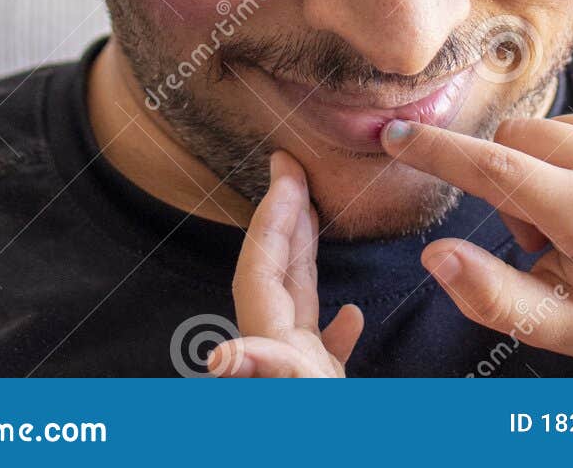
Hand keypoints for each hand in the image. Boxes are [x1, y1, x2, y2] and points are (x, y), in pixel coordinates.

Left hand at [207, 150, 363, 377]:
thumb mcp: (303, 405)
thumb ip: (266, 371)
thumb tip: (221, 355)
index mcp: (275, 359)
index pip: (261, 273)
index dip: (271, 219)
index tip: (284, 169)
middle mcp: (280, 365)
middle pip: (274, 280)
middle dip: (282, 220)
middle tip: (292, 167)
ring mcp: (301, 381)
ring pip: (296, 309)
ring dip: (303, 261)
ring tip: (313, 216)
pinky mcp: (323, 398)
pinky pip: (322, 355)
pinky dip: (333, 329)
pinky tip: (351, 314)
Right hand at [380, 102, 572, 373]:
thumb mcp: (559, 326)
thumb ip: (490, 295)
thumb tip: (434, 254)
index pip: (496, 171)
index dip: (439, 152)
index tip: (395, 135)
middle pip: (512, 140)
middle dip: (508, 181)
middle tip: (545, 237)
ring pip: (542, 127)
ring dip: (542, 167)